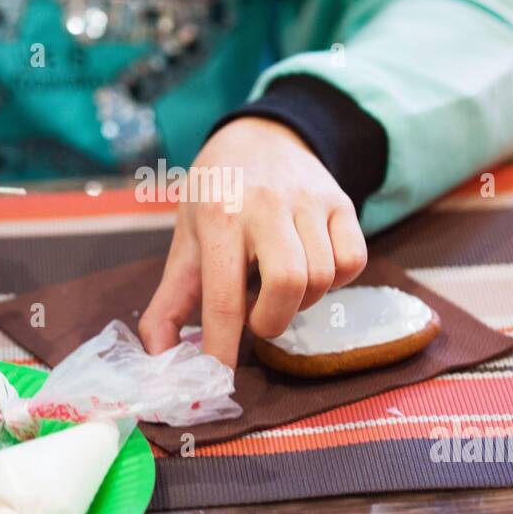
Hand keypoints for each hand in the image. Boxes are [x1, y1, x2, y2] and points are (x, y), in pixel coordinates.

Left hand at [139, 117, 367, 368]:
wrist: (259, 135)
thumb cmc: (216, 194)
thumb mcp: (185, 239)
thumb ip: (169, 301)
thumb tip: (159, 357)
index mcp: (219, 216)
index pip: (222, 297)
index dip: (221, 348)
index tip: (219, 378)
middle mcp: (266, 204)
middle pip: (288, 284)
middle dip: (273, 320)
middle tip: (258, 320)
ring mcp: (309, 200)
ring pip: (324, 277)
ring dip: (302, 301)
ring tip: (279, 288)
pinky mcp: (341, 201)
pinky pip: (353, 260)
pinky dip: (336, 279)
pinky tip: (312, 268)